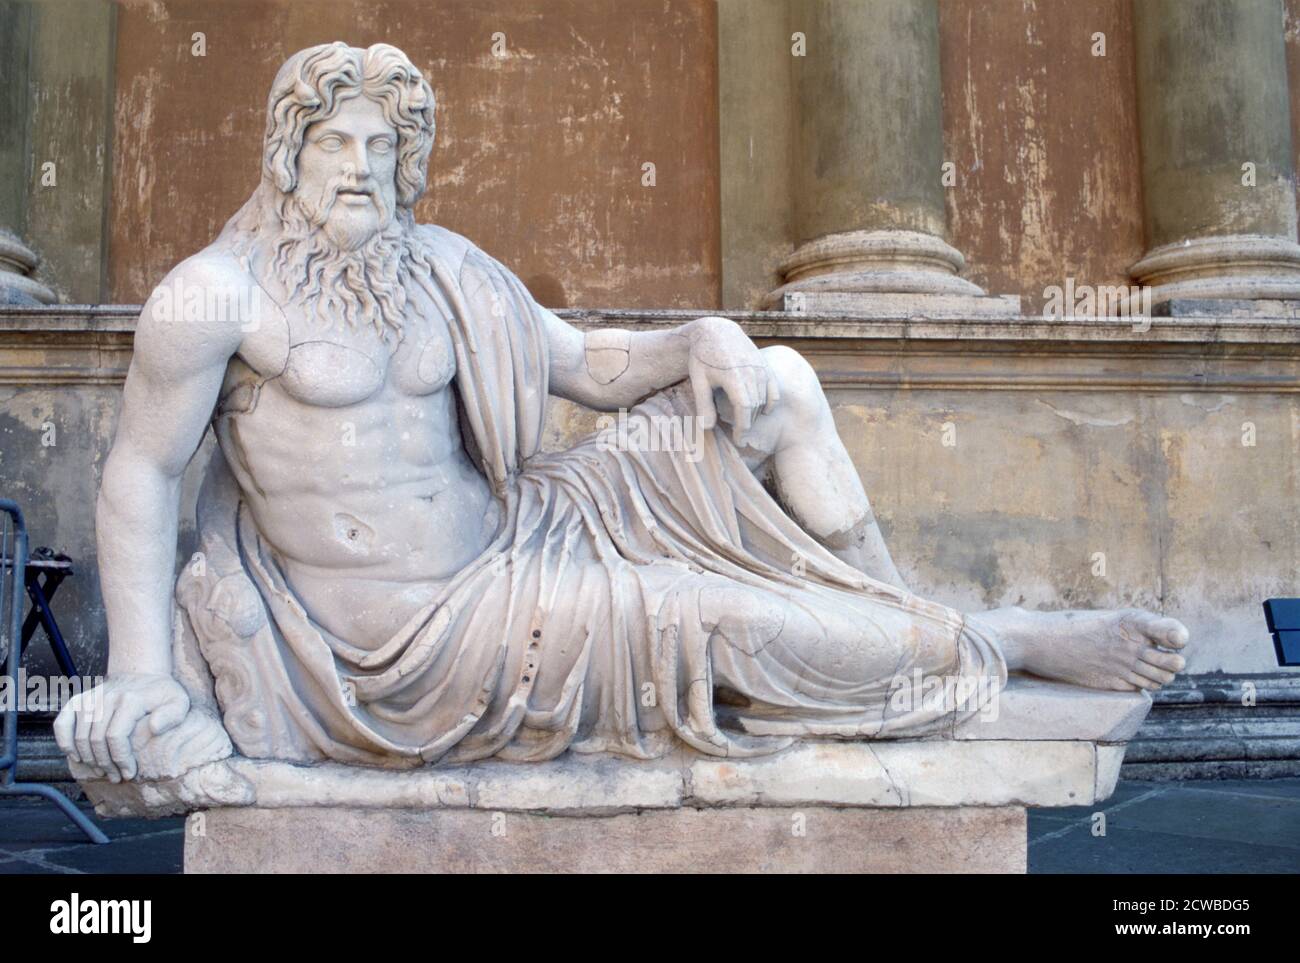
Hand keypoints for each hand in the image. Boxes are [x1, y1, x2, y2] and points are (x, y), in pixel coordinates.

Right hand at [54, 673, 189, 782]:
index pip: (116, 736)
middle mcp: (107, 697)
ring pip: (80, 736)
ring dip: (89, 759)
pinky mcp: (79, 700)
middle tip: (115, 777)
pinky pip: (62, 723)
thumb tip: (154, 728)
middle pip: (96, 740)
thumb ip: (172, 715)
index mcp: (130, 699)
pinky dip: (65, 742)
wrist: (142, 673)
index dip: (121, 759)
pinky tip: (76, 757)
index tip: (129, 773)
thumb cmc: (161, 694)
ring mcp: (90, 698)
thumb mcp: (178, 701)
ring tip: (102, 771)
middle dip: (106, 764)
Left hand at [687, 316, 778, 443]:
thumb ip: (703, 405)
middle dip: (748, 424)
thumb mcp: (698, 381)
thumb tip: (707, 429)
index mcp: (733, 375)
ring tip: (745, 424)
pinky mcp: (765, 365)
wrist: (716, 332)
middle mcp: (750, 371)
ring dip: (756, 415)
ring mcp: (760, 367)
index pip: (744, 407)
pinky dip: (771, 402)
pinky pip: (774, 389)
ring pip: (764, 399)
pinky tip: (763, 412)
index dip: (743, 427)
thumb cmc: (703, 358)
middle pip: (755, 406)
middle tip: (740, 437)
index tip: (738, 440)